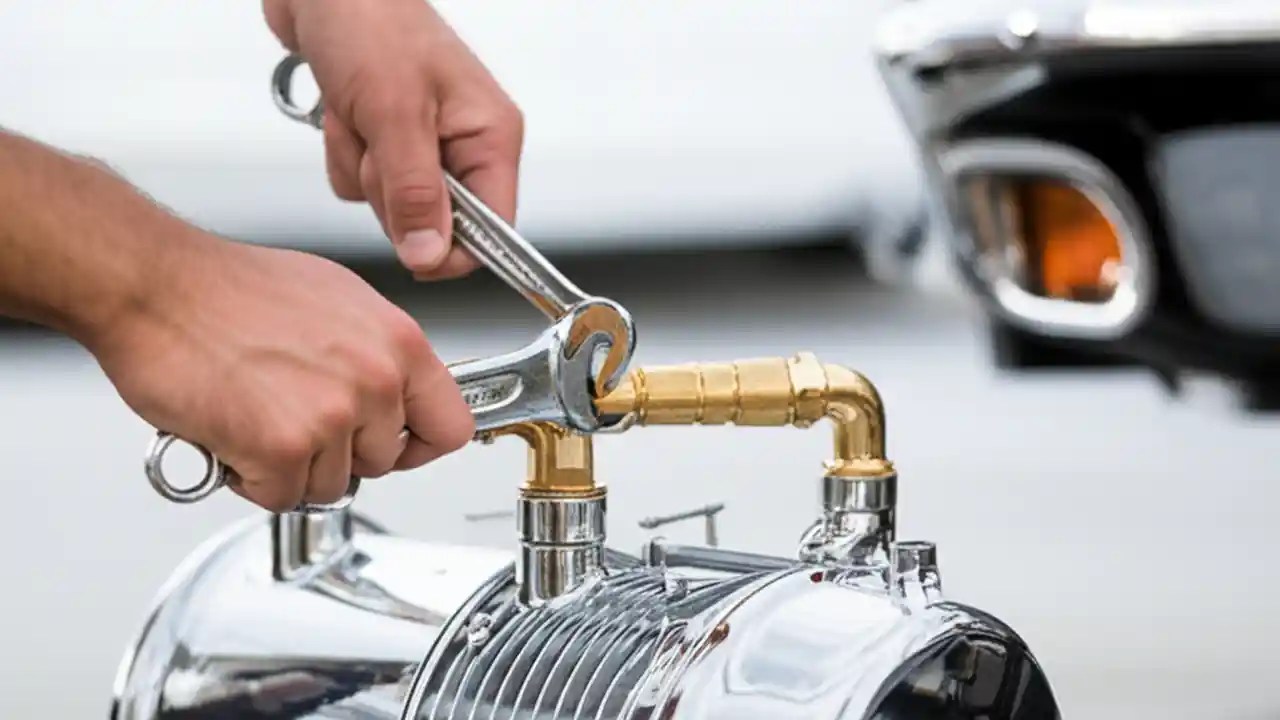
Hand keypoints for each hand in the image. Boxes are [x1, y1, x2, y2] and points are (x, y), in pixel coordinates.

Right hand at [88, 233, 475, 512]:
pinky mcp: (284, 448)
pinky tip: (234, 434)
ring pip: (331, 485)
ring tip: (258, 414)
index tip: (398, 447)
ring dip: (292, 466)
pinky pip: (282, 497)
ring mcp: (333, 416)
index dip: (417, 445)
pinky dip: (252, 478)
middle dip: (339, 452)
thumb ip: (377, 353)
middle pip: (383, 462)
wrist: (158, 286)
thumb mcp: (339, 301)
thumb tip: (393, 392)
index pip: (450, 426)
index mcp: (398, 342)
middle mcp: (375, 379)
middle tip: (294, 416)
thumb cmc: (230, 290)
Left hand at [263, 0, 524, 279]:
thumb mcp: (395, 111)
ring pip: (390, 205)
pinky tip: (344, 111)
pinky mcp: (388, 138)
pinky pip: (361, 181)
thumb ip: (414, 191)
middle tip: (377, 139)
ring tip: (358, 112)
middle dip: (390, 190)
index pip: (494, 233)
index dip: (452, 248)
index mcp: (491, 136)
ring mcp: (425, 143)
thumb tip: (431, 255)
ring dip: (360, 165)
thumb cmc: (370, 22)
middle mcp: (465, 144)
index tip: (412, 242)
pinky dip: (343, 152)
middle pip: (434, 224)